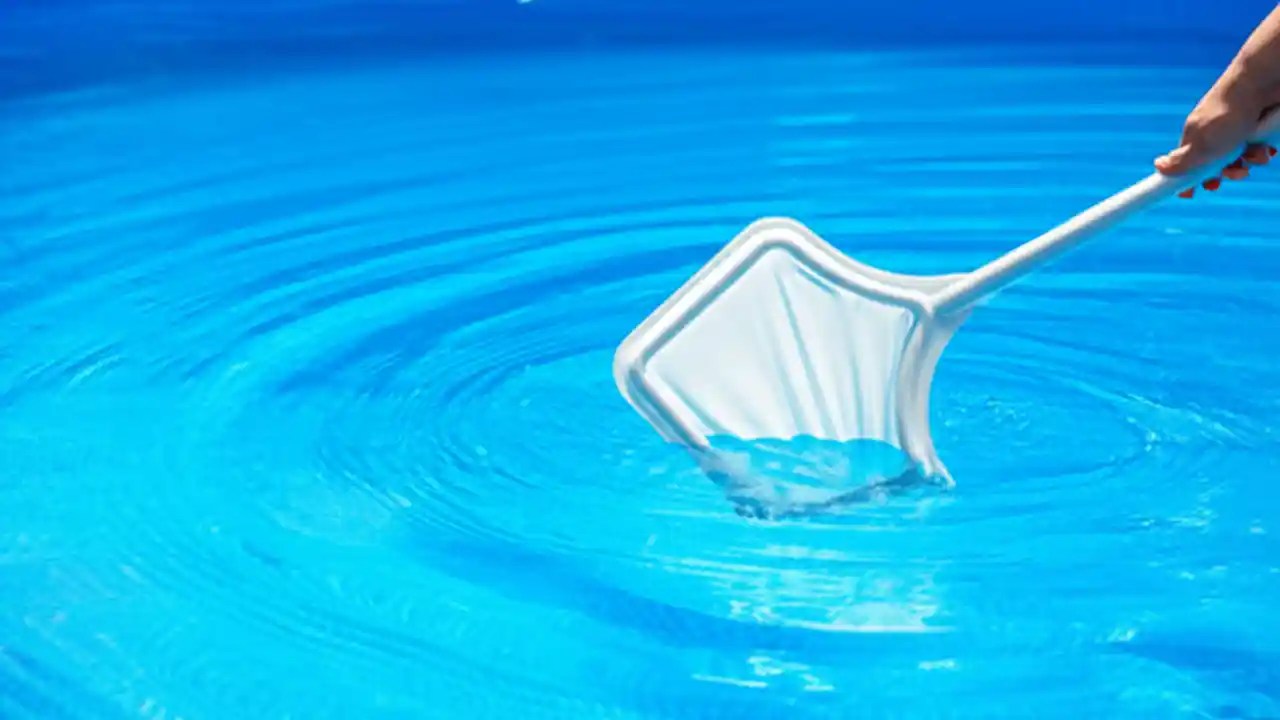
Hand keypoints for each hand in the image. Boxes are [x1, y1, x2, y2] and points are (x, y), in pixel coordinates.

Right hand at [1154, 79, 1277, 197]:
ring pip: (1242, 159)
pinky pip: (1260, 148)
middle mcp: (1215, 135)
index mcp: (1196, 138)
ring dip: (1251, 161)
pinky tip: (1266, 146)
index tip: (1191, 194)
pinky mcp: (1257, 127)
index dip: (1189, 180)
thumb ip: (1181, 161)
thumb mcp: (1201, 144)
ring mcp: (1237, 131)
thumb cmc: (1227, 113)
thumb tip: (1158, 166)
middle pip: (1218, 166)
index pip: (1187, 165)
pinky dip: (1264, 150)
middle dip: (1229, 173)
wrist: (1260, 84)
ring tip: (1256, 153)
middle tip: (1236, 172)